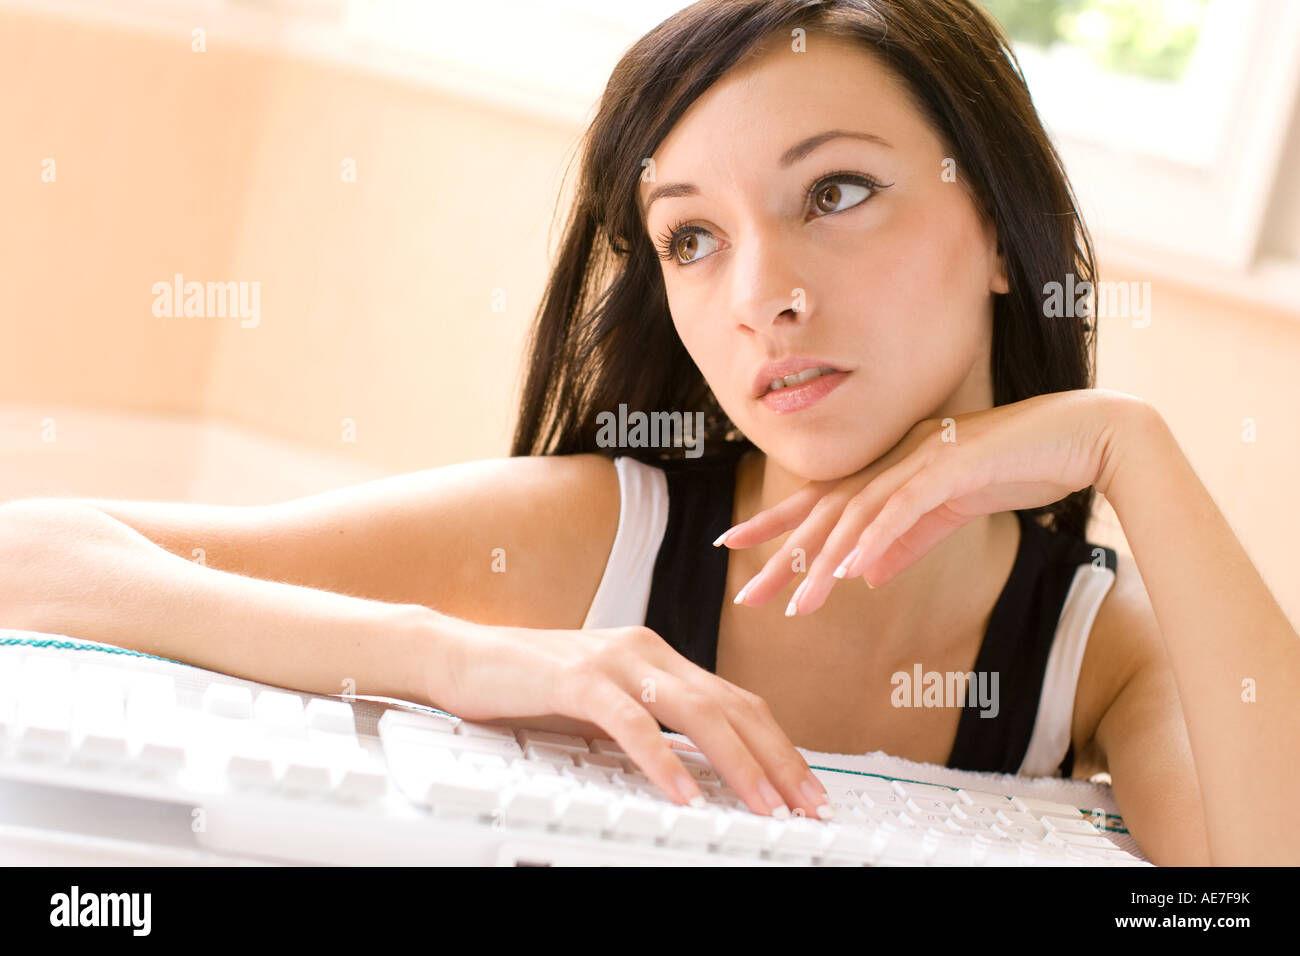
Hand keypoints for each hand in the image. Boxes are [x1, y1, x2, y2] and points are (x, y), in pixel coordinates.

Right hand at [428, 616, 832, 819]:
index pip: (737, 699)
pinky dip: (663, 761)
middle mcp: (645, 651)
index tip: (805, 786)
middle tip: (806, 803)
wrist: (460, 654)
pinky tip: (682, 794)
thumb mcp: (605, 704)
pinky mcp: (575, 678)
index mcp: (658, 657)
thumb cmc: (530, 685)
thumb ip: (649, 723)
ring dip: (736, 763)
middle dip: (776, 758)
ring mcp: (612, 661)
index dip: (778, 744)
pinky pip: (632, 724)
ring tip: (763, 804)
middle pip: (731, 705)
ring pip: (694, 711)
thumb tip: (699, 769)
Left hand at [718, 389, 1133, 616]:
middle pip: (827, 509)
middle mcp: (897, 459)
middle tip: (746, 593)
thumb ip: (907, 541)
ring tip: (798, 604)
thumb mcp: (952, 513)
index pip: (823, 498)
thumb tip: (865, 576)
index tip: (732, 545)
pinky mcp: (955, 466)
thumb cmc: (1021, 467)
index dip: (776, 521)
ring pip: (860, 515)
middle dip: (782, 551)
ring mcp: (923, 459)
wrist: (1086, 437)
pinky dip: (878, 537)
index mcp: (893, 467)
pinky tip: (854, 569)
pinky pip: (906, 508)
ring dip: (827, 562)